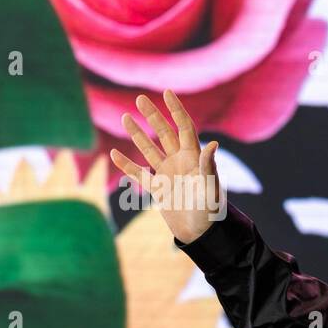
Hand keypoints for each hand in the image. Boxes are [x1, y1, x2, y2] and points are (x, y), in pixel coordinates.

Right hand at [109, 90, 221, 244]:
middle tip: (140, 98)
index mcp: (193, 159)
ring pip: (150, 150)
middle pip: (165, 134)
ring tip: (126, 117)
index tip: (167, 92)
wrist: (201, 235)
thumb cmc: (210, 213)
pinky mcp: (159, 190)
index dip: (176, 109)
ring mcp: (169, 175)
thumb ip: (208, 166)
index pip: (185, 127)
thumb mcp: (209, 188)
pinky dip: (127, 165)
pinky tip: (114, 154)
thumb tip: (213, 144)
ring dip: (138, 135)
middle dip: (153, 116)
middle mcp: (181, 163)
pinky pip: (139, 175)